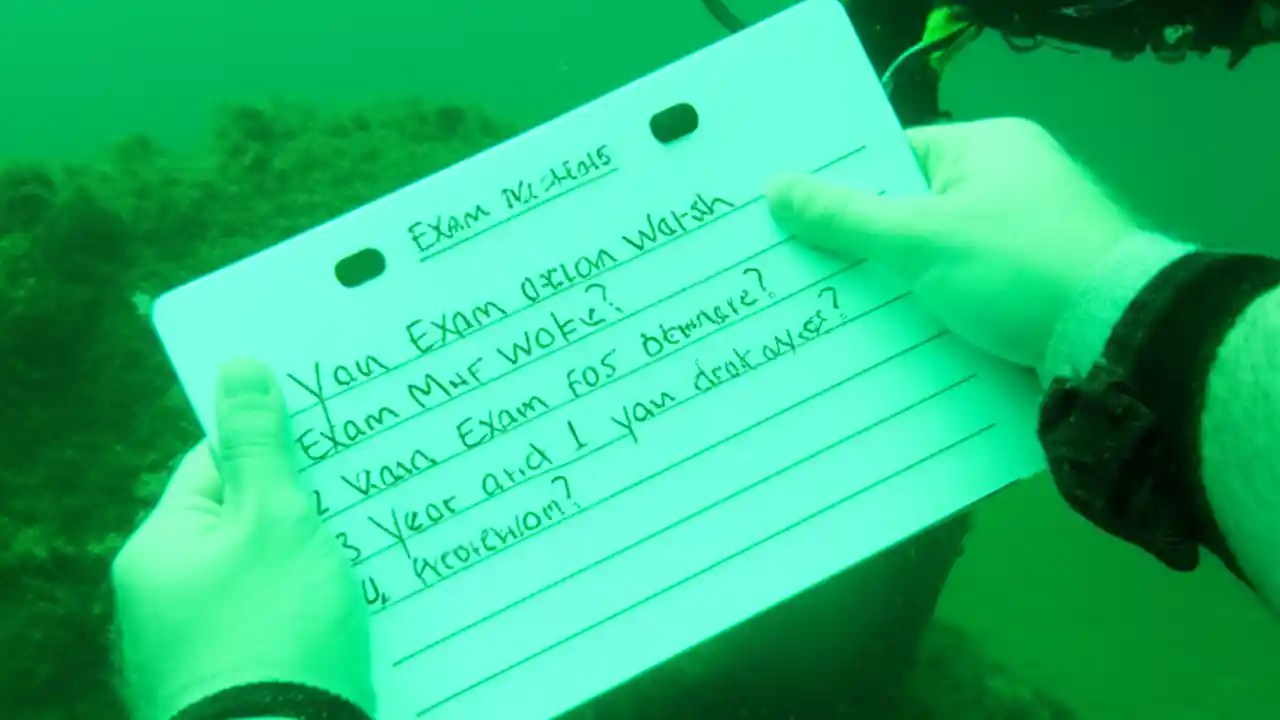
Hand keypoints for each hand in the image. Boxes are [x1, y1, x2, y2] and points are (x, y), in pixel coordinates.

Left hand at [111, 359, 374, 719]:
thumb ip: (258, 444)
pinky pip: (285, 612)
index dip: (273, 440)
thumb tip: (237, 365)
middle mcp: (170, 595)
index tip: (330, 426)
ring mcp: (206, 638)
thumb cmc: (273, 625)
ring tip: (378, 530)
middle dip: (306, 497)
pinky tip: (368, 588)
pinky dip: (320, 597)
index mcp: (160, 549)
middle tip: (367, 475)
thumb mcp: (272, 519)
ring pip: (272, 567)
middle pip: (246, 517)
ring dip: (319, 550)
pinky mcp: (244, 671)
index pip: (213, 463)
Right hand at [765, 117, 1141, 369]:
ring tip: (830, 322)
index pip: (896, 157)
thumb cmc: (1017, 267)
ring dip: (895, 295)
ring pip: (938, 266)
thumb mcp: (921, 238)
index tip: (791, 222)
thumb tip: (775, 187)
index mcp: (991, 149)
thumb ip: (847, 218)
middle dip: (864, 251)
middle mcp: (1013, 188)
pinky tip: (886, 351)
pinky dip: (932, 323)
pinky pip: (966, 302)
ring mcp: (1029, 245)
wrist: (1120, 341)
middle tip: (799, 278)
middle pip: (914, 215)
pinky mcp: (1036, 297)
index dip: (843, 188)